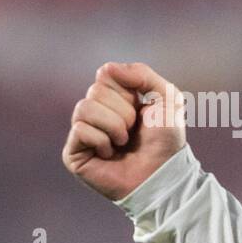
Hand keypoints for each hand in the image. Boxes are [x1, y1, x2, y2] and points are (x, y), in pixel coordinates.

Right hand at [62, 62, 185, 200]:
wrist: (163, 174)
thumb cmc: (166, 140)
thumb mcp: (167, 99)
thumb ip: (143, 74)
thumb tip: (107, 68)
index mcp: (115, 97)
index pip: (105, 73)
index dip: (127, 89)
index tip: (141, 107)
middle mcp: (96, 112)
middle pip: (96, 90)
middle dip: (123, 111)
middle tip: (134, 130)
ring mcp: (83, 132)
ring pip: (85, 108)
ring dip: (114, 125)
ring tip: (123, 142)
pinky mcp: (74, 152)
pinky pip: (80, 129)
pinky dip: (102, 140)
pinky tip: (110, 154)